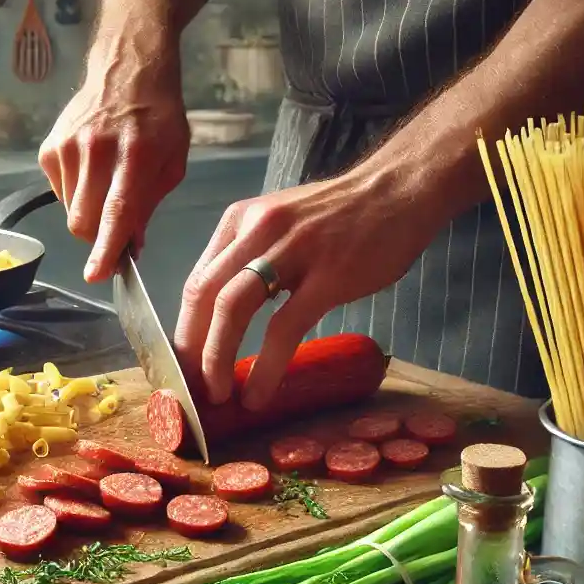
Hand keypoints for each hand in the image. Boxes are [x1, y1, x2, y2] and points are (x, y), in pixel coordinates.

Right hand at [38, 49, 189, 282]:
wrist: (127, 64)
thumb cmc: (158, 115)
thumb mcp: (172, 159)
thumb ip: (151, 204)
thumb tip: (130, 244)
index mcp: (135, 155)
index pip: (115, 211)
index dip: (105, 247)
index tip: (95, 274)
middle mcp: (96, 150)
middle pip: (83, 221)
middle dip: (98, 238)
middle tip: (116, 229)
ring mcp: (67, 147)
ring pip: (70, 211)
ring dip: (89, 213)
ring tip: (107, 183)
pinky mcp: (49, 147)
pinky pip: (59, 193)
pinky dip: (76, 194)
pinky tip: (92, 169)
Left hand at [174, 164, 438, 409]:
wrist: (401, 189)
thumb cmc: (342, 216)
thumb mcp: (281, 225)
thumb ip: (251, 259)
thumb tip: (225, 318)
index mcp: (239, 221)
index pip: (196, 281)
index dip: (182, 330)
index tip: (183, 366)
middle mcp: (256, 231)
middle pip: (203, 296)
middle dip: (190, 349)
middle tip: (191, 389)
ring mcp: (292, 251)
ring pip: (232, 309)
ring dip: (216, 358)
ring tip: (216, 394)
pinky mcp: (328, 276)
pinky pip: (284, 328)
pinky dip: (266, 367)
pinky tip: (258, 393)